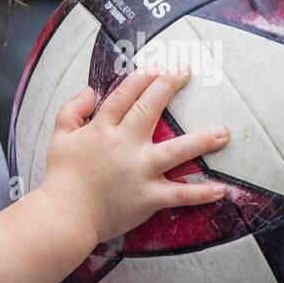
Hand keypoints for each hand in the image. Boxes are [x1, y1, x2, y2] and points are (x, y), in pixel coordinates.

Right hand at [39, 66, 230, 245]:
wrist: (65, 217)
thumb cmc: (61, 177)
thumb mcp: (59, 136)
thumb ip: (73, 109)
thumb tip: (90, 89)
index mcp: (102, 129)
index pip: (125, 94)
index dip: (143, 76)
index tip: (160, 65)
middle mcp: (125, 145)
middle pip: (150, 108)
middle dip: (169, 85)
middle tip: (187, 70)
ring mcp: (140, 171)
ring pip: (176, 150)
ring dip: (202, 140)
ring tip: (223, 132)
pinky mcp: (148, 197)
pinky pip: (180, 194)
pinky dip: (202, 193)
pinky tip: (222, 189)